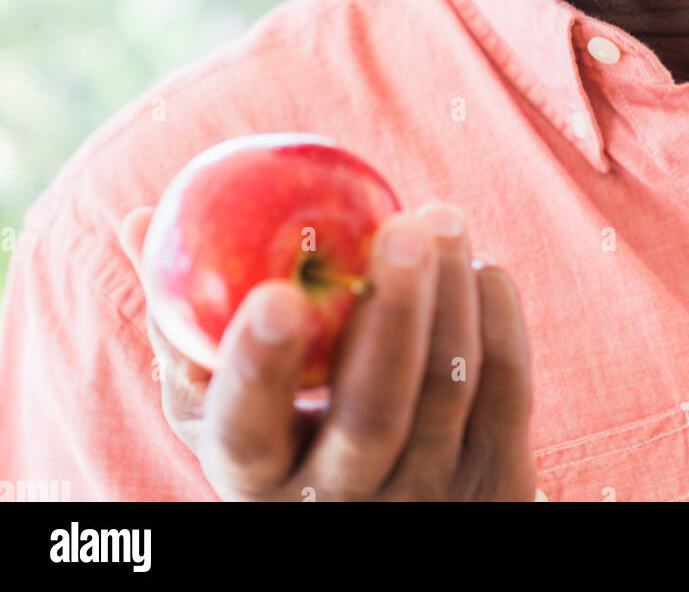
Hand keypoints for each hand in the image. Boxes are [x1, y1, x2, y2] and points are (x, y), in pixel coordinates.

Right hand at [120, 202, 535, 500]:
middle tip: (405, 225)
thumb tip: (141, 218)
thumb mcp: (219, 393)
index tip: (277, 294)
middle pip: (371, 418)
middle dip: (393, 314)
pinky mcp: (493, 487)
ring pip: (447, 394)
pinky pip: (505, 393)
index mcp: (255, 478)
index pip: (247, 431)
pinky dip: (498, 319)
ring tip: (443, 217)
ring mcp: (424, 502)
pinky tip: (482, 269)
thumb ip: (183, 312)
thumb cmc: (284, 422)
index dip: (259, 368)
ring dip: (454, 293)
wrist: (385, 513)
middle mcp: (339, 505)